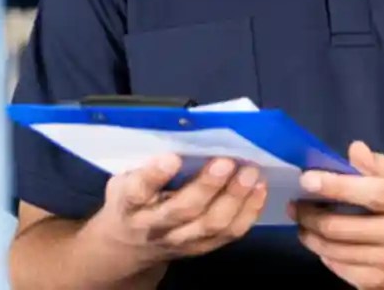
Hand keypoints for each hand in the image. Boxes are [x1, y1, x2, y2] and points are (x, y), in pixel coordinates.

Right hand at [94, 153, 268, 266]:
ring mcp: (180, 241)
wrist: (128, 247)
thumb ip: (145, 165)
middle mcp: (154, 226)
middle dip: (208, 185)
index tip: (173, 158)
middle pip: (183, 210)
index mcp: (129, 204)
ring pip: (211, 225)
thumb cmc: (130, 201)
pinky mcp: (201, 248)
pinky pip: (229, 234)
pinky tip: (259, 190)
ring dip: (235, 198)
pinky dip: (248, 212)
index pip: (138, 191)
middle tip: (227, 161)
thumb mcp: (124, 180)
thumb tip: (181, 136)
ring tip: (251, 173)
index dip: (155, 175)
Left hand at [289, 142, 383, 289]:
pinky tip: (319, 240)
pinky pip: (338, 268)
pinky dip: (323, 253)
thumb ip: (378, 164)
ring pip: (336, 251)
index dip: (337, 186)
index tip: (307, 179)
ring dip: (310, 234)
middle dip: (311, 214)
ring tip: (301, 220)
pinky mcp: (378, 283)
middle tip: (296, 203)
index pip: (373, 193)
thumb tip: (354, 150)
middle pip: (345, 228)